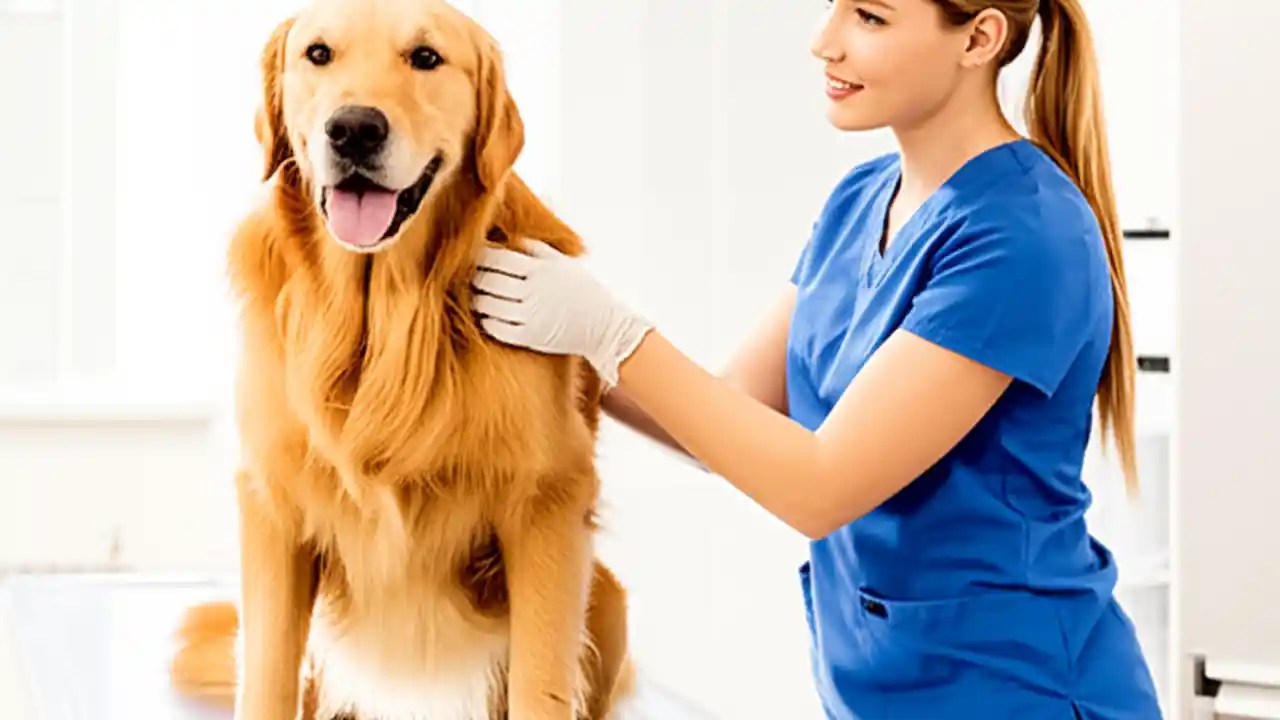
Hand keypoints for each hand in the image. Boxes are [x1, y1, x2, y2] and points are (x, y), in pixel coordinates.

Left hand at [472, 240, 651, 386]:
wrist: (604, 325)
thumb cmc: (581, 289)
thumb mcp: (562, 262)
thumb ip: (534, 248)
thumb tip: (506, 235)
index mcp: (539, 269)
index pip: (496, 259)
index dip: (479, 258)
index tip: (473, 258)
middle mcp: (533, 292)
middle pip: (488, 282)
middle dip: (475, 279)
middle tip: (471, 278)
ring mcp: (530, 316)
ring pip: (487, 306)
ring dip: (477, 301)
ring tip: (477, 297)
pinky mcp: (530, 337)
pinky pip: (496, 328)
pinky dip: (487, 321)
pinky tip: (489, 316)